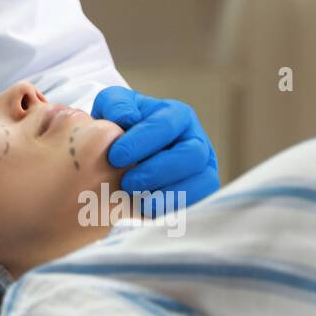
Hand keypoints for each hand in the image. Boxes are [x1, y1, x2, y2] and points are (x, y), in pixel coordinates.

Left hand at [91, 87, 219, 215]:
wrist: (121, 155)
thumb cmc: (118, 127)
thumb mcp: (111, 106)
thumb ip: (116, 104)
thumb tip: (128, 118)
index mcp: (176, 114)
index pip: (166, 125)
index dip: (141, 142)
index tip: (114, 157)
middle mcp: (195, 139)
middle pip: (192, 154)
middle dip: (158, 170)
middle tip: (128, 182)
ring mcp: (203, 167)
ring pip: (203, 180)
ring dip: (171, 193)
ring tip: (141, 202)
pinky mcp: (200, 191)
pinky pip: (200, 202)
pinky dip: (176, 207)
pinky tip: (150, 211)